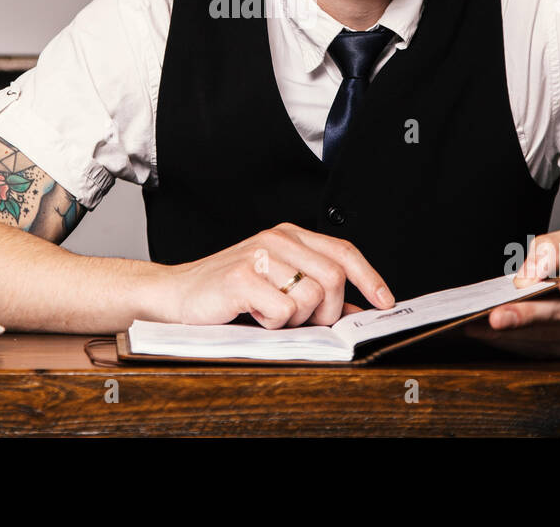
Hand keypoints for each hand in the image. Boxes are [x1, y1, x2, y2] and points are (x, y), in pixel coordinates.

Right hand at [162, 222, 394, 328]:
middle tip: (305, 321)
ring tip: (269, 314)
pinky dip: (273, 324)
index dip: (369, 278)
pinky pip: (282, 311)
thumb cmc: (227, 292)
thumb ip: (316, 293)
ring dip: (296, 319)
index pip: (342, 252)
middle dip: (327, 310)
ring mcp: (259, 255)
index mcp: (290, 236)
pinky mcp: (242, 276)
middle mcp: (277, 239)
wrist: (176, 295)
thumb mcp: (278, 286)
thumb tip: (354, 309)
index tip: (384, 302)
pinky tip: (253, 316)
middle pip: (333, 278)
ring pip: (310, 297)